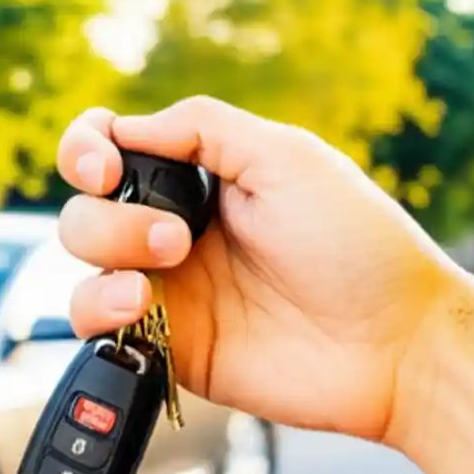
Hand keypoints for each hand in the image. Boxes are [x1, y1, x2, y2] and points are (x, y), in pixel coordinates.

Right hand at [57, 97, 452, 441]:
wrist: (392, 345)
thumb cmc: (358, 247)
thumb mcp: (287, 157)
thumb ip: (202, 128)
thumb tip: (125, 126)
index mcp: (201, 179)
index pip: (109, 149)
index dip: (86, 151)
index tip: (106, 169)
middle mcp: (175, 232)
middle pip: (84, 209)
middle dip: (112, 219)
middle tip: (177, 238)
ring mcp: (169, 291)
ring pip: (82, 266)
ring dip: (107, 260)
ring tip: (154, 282)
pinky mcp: (166, 347)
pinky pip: (97, 327)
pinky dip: (100, 312)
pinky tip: (140, 310)